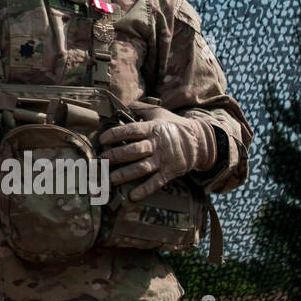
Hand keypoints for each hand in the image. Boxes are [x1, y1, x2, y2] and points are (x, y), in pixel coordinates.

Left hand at [98, 107, 216, 200]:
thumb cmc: (173, 125)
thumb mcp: (158, 113)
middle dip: (116, 156)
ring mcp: (163, 160)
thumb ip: (139, 108)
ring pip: (142, 168)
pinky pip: (156, 183)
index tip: (102, 139)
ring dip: (125, 174)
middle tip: (101, 160)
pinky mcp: (170, 172)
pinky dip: (144, 190)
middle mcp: (157, 144)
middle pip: (134, 150)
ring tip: (110, 178)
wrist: (199, 141)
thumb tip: (122, 104)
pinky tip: (132, 196)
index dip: (116, 134)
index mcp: (153, 128)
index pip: (131, 130)